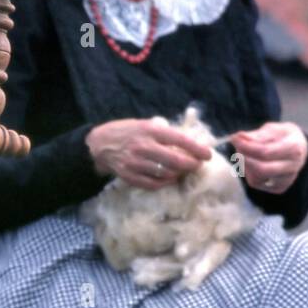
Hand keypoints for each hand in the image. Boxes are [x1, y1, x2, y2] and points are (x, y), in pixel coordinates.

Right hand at [87, 118, 211, 190]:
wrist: (100, 145)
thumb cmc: (126, 131)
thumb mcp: (145, 124)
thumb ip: (164, 133)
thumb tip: (189, 142)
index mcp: (150, 131)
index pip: (180, 140)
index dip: (197, 149)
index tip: (207, 154)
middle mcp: (144, 147)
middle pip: (176, 161)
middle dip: (192, 165)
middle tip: (197, 165)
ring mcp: (136, 164)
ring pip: (166, 174)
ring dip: (179, 174)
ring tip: (183, 171)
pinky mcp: (130, 176)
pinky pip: (153, 184)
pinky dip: (165, 182)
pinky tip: (169, 178)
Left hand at [228, 121, 307, 193]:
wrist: (299, 147)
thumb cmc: (283, 136)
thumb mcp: (273, 129)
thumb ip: (257, 135)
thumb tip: (240, 137)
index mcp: (294, 148)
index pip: (265, 152)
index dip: (246, 146)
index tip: (234, 138)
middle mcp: (293, 166)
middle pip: (261, 169)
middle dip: (244, 159)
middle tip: (236, 148)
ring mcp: (287, 179)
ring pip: (256, 178)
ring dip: (245, 165)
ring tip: (245, 153)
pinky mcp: (280, 188)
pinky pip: (256, 183)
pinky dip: (249, 173)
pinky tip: (251, 162)